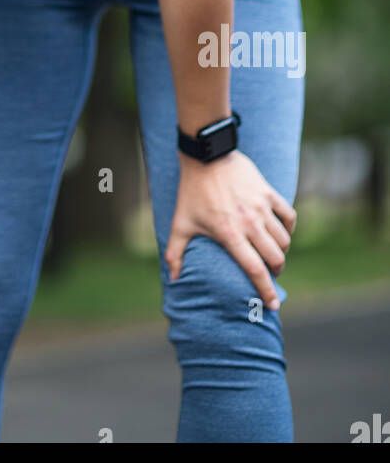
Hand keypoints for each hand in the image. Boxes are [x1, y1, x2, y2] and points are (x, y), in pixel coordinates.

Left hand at [165, 149, 296, 310]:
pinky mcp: (268, 193)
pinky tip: (281, 232)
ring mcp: (261, 207)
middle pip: (275, 257)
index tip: (272, 306)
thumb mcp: (180, 223)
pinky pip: (289, 215)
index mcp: (229, 234)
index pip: (254, 270)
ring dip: (281, 251)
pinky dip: (289, 228)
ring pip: (284, 239)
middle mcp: (249, 223)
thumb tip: (172, 279)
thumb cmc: (192, 192)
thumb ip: (175, 253)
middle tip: (270, 274)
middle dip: (276, 271)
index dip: (266, 291)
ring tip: (273, 255)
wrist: (206, 156)